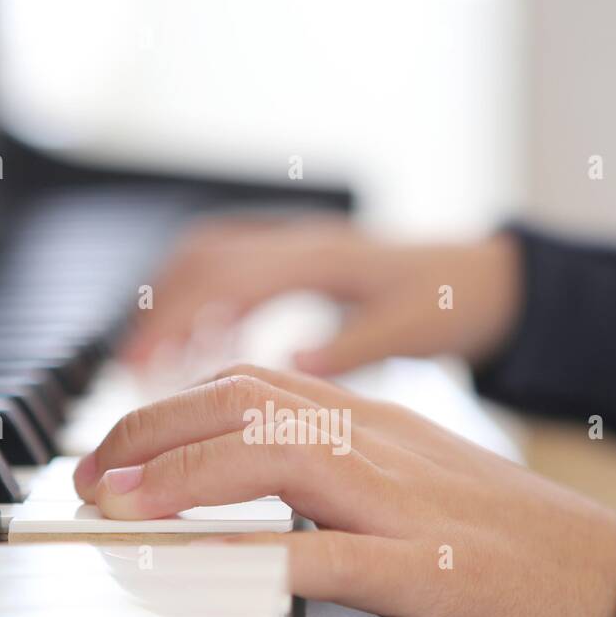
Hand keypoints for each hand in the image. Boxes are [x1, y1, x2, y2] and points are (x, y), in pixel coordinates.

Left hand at [74, 365, 615, 616]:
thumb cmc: (527, 561)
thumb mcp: (424, 503)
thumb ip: (348, 494)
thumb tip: (264, 516)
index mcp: (385, 431)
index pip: (256, 389)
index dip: (170, 412)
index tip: (113, 453)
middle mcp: (393, 450)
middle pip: (250, 405)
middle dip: (151, 432)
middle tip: (87, 479)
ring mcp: (417, 509)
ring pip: (282, 458)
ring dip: (188, 477)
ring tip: (120, 508)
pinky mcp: (443, 580)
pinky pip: (344, 558)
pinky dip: (271, 556)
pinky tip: (218, 567)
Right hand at [121, 216, 522, 376]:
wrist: (488, 277)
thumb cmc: (453, 303)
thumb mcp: (412, 329)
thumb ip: (352, 346)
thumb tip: (288, 364)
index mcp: (321, 258)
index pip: (226, 279)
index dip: (176, 321)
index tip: (141, 370)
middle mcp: (299, 244)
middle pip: (201, 263)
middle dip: (155, 315)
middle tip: (127, 372)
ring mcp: (295, 249)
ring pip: (208, 264)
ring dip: (171, 310)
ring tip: (145, 370)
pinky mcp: (298, 267)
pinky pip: (232, 277)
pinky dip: (203, 310)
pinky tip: (198, 351)